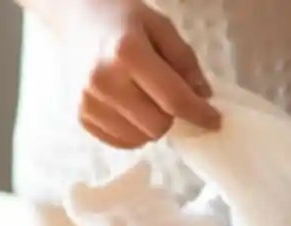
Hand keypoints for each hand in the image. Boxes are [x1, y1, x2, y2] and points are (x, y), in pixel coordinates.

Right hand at [52, 0, 219, 148]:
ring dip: (153, 126)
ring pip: (139, 139)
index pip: (173, 98)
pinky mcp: (80, 115)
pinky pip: (119, 142)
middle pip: (157, 125)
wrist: (75, 18)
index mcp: (127, 53)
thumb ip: (184, 60)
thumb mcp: (160, 26)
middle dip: (173, 117)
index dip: (199, 114)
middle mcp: (103, 81)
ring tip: (148, 102)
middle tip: (171, 100)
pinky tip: (132, 111)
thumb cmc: (122, 19)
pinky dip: (133, 133)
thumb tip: (203, 96)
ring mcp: (88, 101)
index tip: (215, 120)